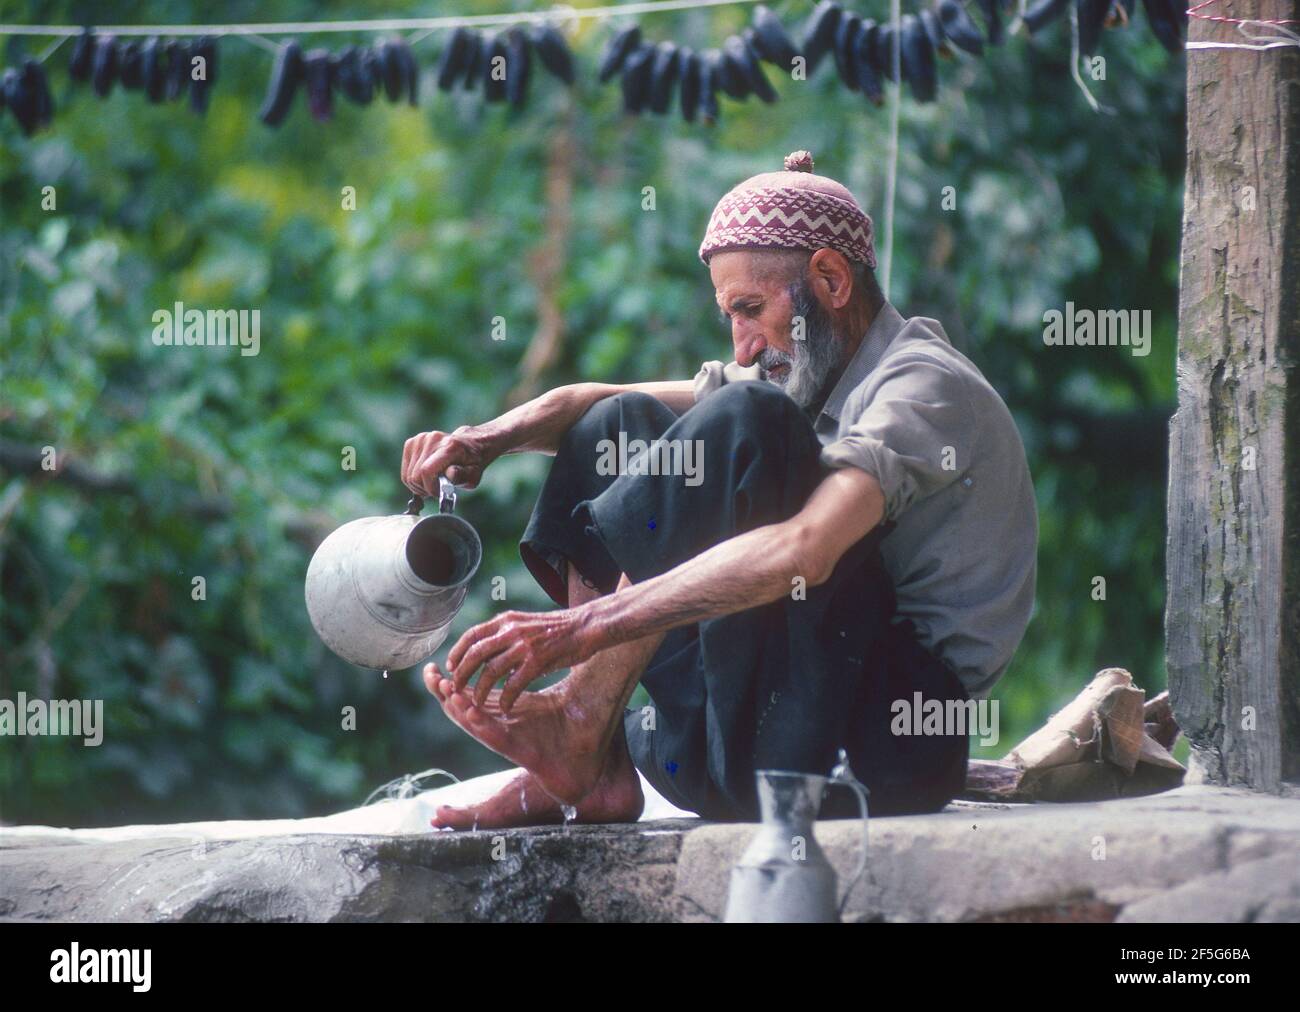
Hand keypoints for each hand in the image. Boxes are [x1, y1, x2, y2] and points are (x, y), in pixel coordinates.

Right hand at [401, 424, 495, 496]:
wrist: (469, 444)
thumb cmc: (471, 462)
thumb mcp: (473, 474)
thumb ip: (462, 475)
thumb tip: (450, 474)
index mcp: (450, 447)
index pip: (426, 470)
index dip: (429, 487)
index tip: (438, 493)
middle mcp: (433, 439)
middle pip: (415, 475)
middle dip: (424, 488)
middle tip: (436, 490)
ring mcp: (421, 439)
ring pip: (408, 474)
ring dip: (418, 485)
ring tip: (432, 483)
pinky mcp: (412, 442)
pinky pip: (405, 469)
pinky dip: (413, 477)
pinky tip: (425, 476)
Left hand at [446, 607, 598, 711]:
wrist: (587, 626)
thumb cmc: (558, 628)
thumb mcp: (525, 623)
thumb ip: (506, 635)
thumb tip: (487, 651)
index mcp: (506, 620)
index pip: (472, 635)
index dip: (457, 651)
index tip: (450, 665)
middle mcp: (511, 630)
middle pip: (475, 654)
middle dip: (461, 674)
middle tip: (455, 688)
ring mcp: (523, 646)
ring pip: (490, 672)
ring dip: (480, 690)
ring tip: (476, 703)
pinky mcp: (536, 661)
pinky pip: (513, 685)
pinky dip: (506, 699)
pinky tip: (506, 708)